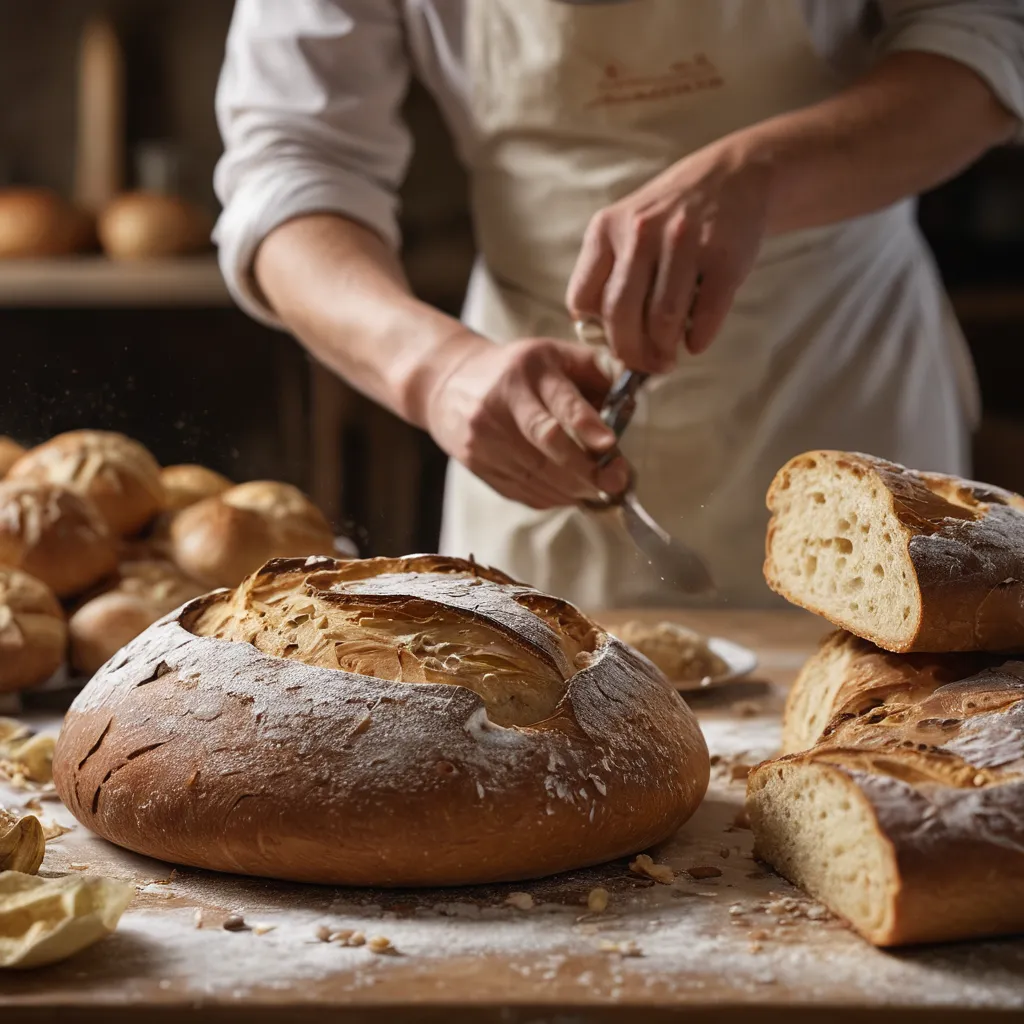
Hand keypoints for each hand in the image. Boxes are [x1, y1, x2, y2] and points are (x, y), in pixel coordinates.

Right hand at [423, 334, 630, 509]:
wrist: (447, 383)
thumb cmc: (517, 370)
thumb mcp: (554, 354)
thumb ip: (596, 371)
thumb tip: (632, 399)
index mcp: (528, 370)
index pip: (560, 402)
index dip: (587, 425)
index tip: (610, 445)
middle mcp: (502, 403)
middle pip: (547, 444)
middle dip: (586, 469)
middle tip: (614, 482)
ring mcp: (485, 437)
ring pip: (536, 474)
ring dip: (573, 489)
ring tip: (598, 490)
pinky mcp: (477, 463)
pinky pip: (522, 490)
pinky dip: (552, 496)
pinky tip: (569, 492)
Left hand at [566, 142, 772, 372]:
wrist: (736, 175)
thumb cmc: (672, 215)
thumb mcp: (627, 228)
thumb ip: (609, 272)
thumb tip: (600, 335)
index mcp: (606, 229)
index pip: (581, 298)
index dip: (595, 330)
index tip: (612, 342)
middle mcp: (640, 233)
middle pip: (620, 317)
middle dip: (630, 354)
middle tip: (644, 366)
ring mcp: (683, 243)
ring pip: (662, 321)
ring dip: (664, 351)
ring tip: (668, 358)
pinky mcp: (723, 257)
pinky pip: (705, 315)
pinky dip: (698, 339)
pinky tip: (696, 341)